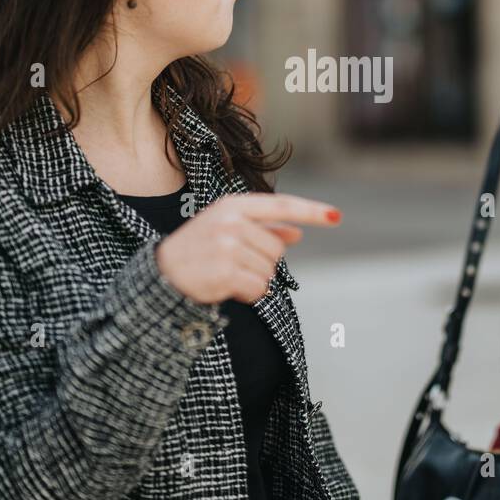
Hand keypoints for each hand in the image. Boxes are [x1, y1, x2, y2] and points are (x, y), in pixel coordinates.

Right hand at [156, 193, 340, 303]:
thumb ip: (263, 229)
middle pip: (278, 249)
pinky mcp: (226, 271)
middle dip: (262, 262)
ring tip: (225, 274)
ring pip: (269, 271)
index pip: (282, 205)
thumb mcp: (228, 229)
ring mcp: (228, 246)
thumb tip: (298, 233)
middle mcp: (231, 221)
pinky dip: (248, 294)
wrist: (162, 274)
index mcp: (234, 205)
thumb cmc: (200, 249)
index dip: (311, 212)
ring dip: (253, 280)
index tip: (336, 216)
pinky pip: (259, 289)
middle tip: (233, 262)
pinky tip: (226, 287)